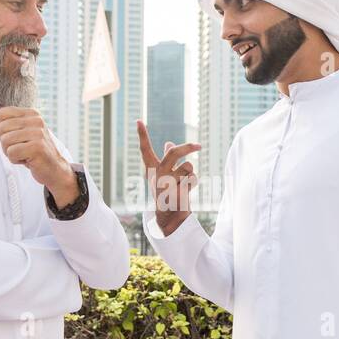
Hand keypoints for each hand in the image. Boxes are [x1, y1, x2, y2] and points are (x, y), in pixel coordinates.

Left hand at [0, 108, 78, 207]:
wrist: (54, 169)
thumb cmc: (34, 152)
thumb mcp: (16, 137)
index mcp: (31, 114)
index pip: (2, 114)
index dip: (3, 130)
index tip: (18, 138)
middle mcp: (36, 120)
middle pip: (2, 128)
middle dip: (7, 143)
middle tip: (22, 149)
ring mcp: (38, 133)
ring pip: (5, 141)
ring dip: (11, 152)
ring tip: (25, 154)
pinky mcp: (37, 147)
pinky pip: (11, 152)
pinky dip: (16, 160)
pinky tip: (28, 160)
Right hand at [136, 119, 198, 235]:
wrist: (170, 217)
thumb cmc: (168, 193)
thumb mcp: (166, 175)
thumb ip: (167, 158)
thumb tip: (169, 143)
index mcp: (153, 168)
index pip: (145, 150)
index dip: (142, 135)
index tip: (138, 120)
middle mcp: (157, 174)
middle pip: (174, 153)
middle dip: (188, 147)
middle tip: (199, 146)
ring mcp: (166, 183)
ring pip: (188, 167)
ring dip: (191, 174)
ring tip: (183, 185)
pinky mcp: (176, 191)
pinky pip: (194, 178)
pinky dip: (193, 184)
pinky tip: (185, 192)